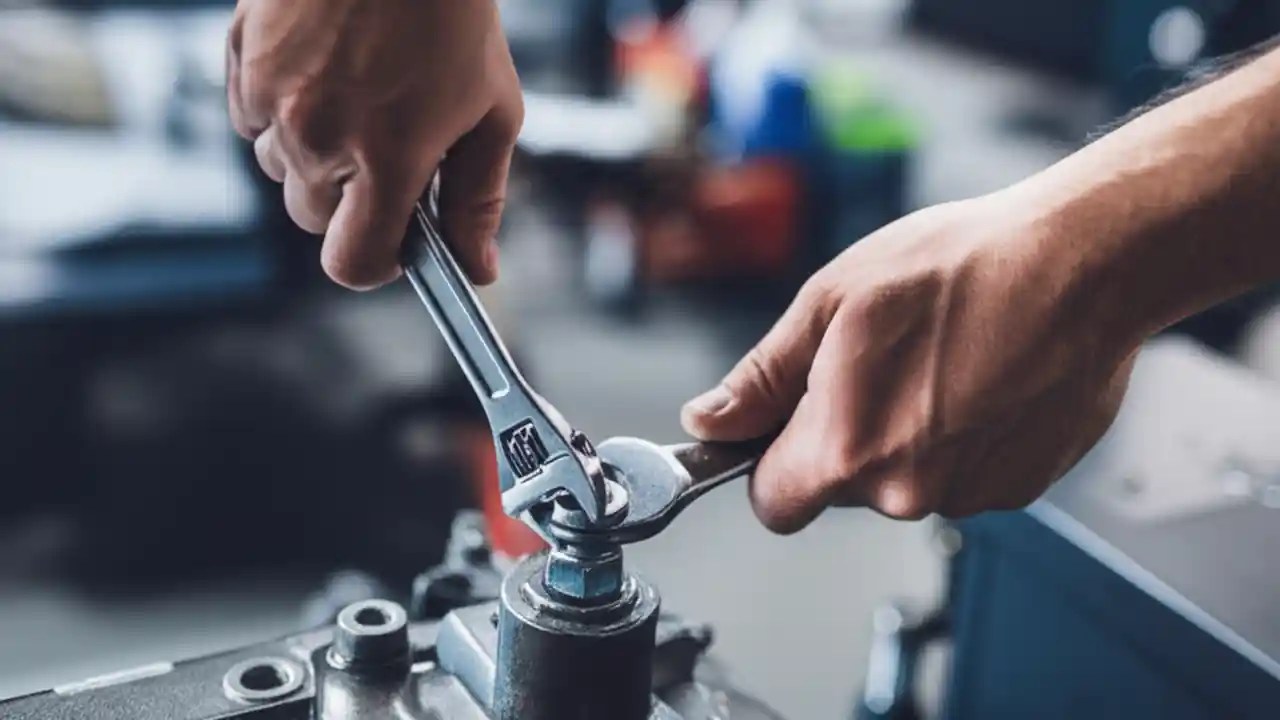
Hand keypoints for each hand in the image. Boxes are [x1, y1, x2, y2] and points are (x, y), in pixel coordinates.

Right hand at [226, 0, 522, 287]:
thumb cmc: (451, 15)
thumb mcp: (492, 113)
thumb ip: (478, 198)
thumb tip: (473, 266)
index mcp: (386, 156)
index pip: (353, 262)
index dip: (378, 264)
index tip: (396, 246)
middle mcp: (318, 136)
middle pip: (314, 220)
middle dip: (351, 201)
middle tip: (388, 150)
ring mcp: (270, 98)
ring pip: (282, 171)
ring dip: (315, 156)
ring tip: (359, 99)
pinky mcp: (240, 60)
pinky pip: (251, 120)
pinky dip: (281, 112)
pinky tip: (323, 74)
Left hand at [681, 193, 1137, 532]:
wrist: (1080, 265)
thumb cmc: (960, 268)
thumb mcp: (831, 302)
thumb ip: (763, 378)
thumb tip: (710, 421)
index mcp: (846, 450)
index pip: (773, 502)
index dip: (771, 461)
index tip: (787, 424)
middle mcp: (905, 490)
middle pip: (843, 487)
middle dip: (847, 435)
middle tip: (882, 362)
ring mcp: (969, 494)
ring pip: (906, 479)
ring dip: (911, 434)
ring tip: (944, 361)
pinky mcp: (1020, 487)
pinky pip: (964, 474)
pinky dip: (965, 437)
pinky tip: (984, 379)